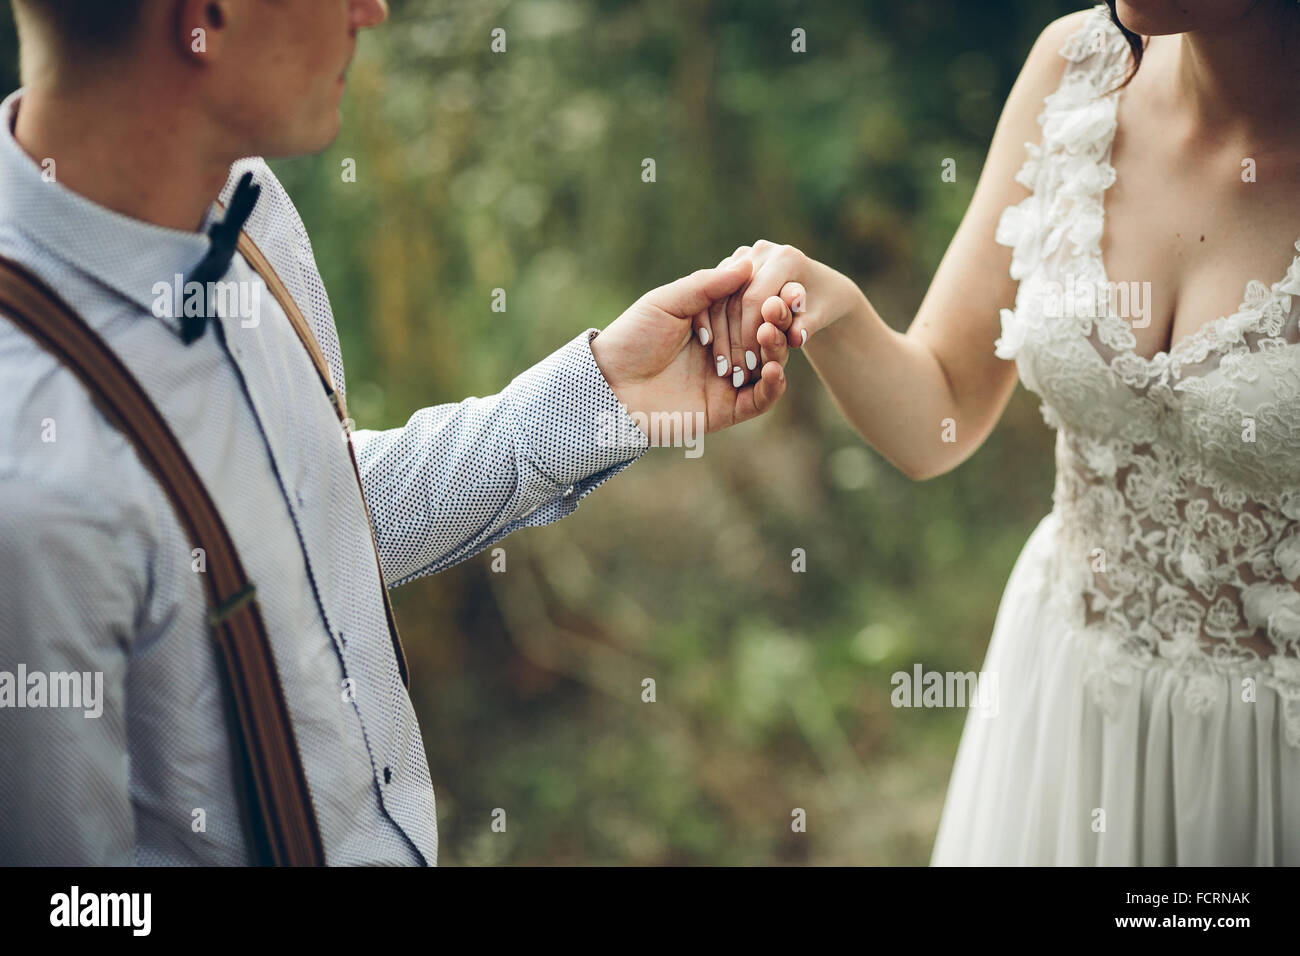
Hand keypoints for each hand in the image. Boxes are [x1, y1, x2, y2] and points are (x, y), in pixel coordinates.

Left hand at [590, 260, 789, 436]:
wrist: (608, 386)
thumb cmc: (632, 339)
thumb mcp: (667, 303)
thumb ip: (705, 286)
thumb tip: (747, 264)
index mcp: (712, 322)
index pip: (752, 308)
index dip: (767, 298)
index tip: (775, 288)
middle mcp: (725, 349)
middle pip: (766, 336)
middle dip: (776, 323)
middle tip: (777, 311)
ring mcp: (729, 381)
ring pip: (770, 365)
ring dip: (776, 350)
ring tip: (769, 335)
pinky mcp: (727, 410)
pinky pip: (761, 400)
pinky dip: (774, 386)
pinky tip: (774, 370)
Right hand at [702, 240, 865, 381]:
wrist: (819, 288)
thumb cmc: (823, 305)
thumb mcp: (819, 318)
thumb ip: (807, 326)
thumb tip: (796, 338)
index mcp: (785, 258)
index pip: (756, 299)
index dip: (750, 334)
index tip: (751, 366)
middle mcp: (761, 251)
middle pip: (736, 298)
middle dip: (735, 338)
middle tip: (737, 373)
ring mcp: (743, 257)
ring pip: (719, 298)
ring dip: (719, 335)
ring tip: (725, 367)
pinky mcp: (730, 266)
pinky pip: (713, 296)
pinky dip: (709, 322)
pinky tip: (710, 346)